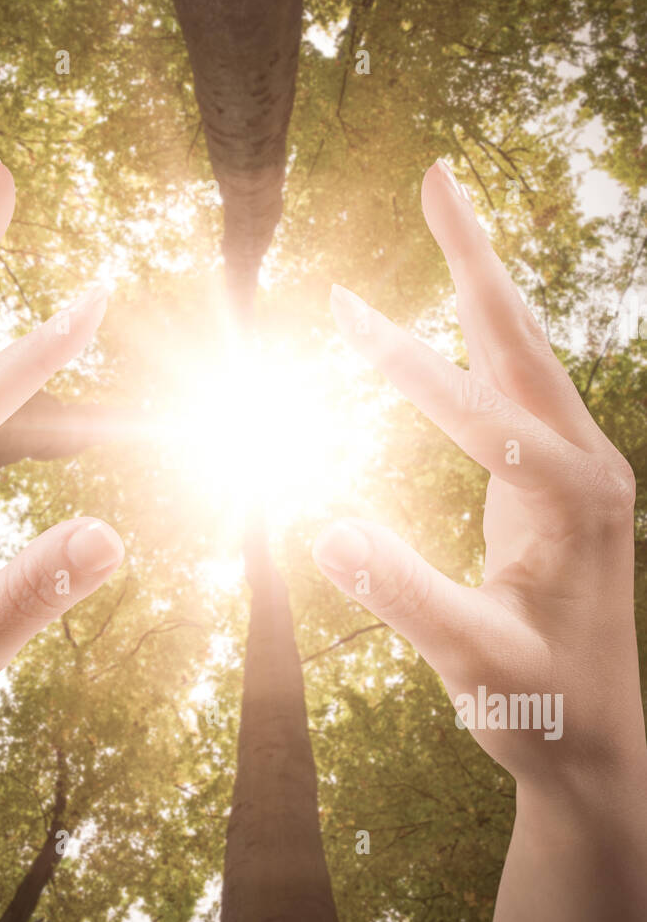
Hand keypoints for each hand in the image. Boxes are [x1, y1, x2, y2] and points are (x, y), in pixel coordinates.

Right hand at [313, 158, 642, 795]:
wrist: (601, 745)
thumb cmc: (542, 709)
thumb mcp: (472, 664)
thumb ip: (403, 595)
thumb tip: (319, 524)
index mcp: (574, 501)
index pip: (482, 412)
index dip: (408, 364)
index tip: (340, 313)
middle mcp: (590, 466)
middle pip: (525, 341)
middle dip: (475, 257)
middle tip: (437, 175)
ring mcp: (583, 468)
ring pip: (528, 353)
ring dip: (484, 281)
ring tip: (444, 211)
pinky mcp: (566, 480)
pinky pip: (521, 387)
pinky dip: (485, 334)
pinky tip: (458, 313)